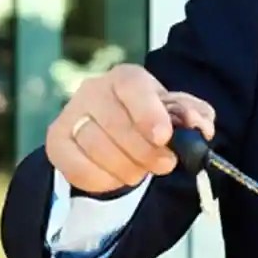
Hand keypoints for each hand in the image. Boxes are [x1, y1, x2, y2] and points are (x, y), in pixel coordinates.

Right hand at [46, 63, 217, 193]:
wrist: (115, 136)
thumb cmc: (150, 120)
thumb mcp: (177, 115)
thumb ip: (194, 116)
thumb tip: (201, 126)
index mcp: (126, 78)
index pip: (132, 86)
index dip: (148, 112)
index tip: (164, 136)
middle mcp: (93, 90)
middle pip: (115, 122)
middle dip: (144, 151)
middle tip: (165, 164)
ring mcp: (71, 115)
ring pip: (96, 146)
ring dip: (125, 167)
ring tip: (140, 171)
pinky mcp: (56, 142)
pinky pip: (76, 167)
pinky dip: (102, 179)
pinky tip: (117, 177)